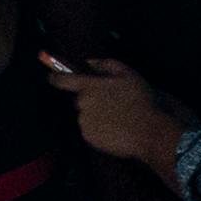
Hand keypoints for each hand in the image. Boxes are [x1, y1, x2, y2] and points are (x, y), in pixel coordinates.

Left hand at [48, 50, 184, 173]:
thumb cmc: (140, 100)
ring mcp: (84, 122)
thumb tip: (89, 62)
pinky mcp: (88, 137)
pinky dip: (99, 128)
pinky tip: (115, 127)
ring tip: (117, 116)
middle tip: (110, 102)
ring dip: (96, 114)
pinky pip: (89, 130)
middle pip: (79, 99)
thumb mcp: (127, 74)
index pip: (62, 80)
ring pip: (85, 115)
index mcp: (89, 86)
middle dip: (90, 99)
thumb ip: (105, 64)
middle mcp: (82, 104)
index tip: (51, 77)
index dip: (55, 77)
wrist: (148, 131)